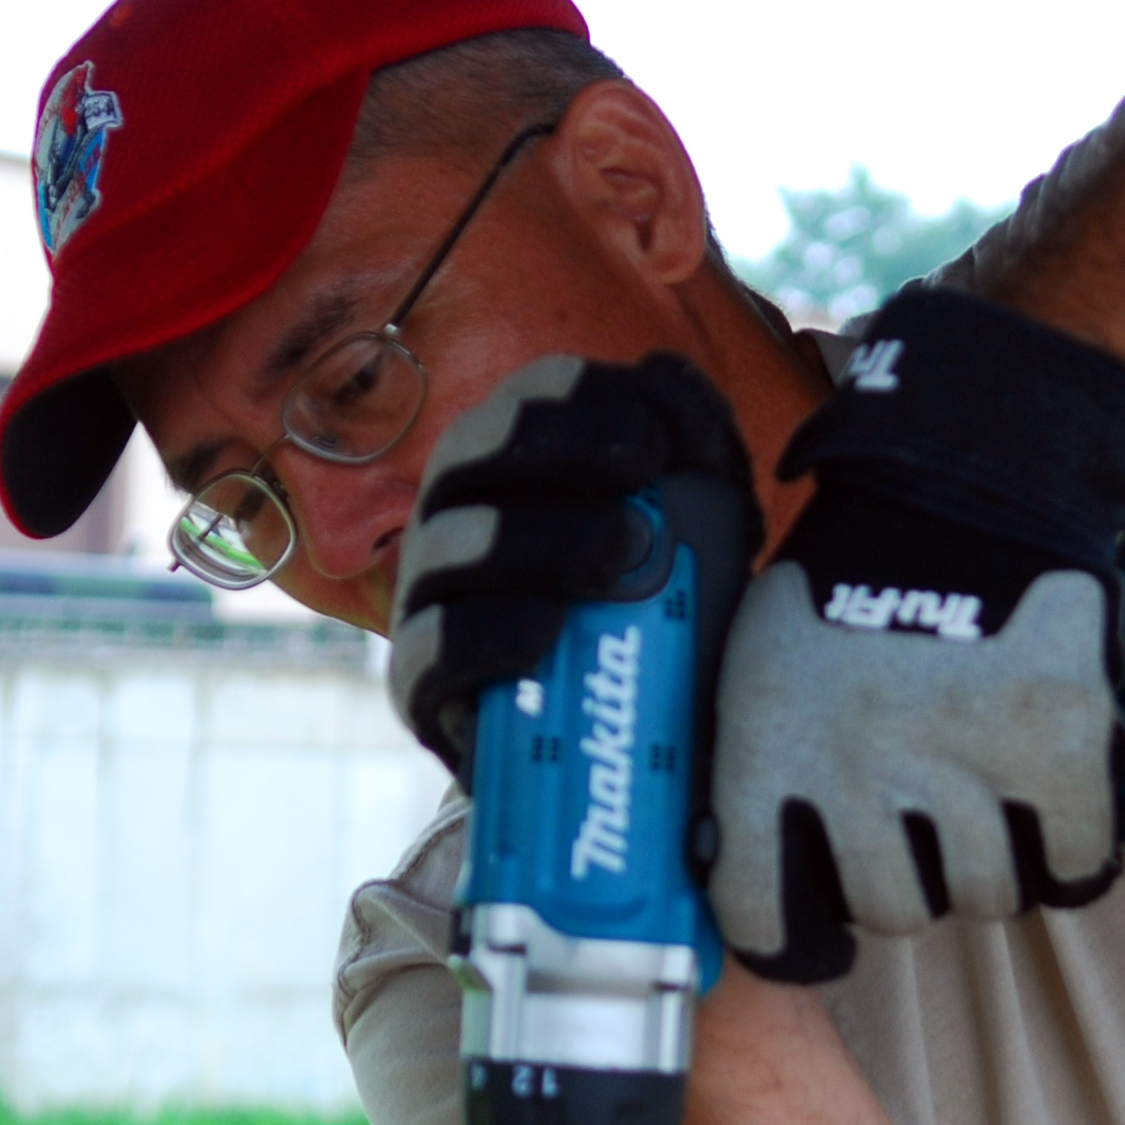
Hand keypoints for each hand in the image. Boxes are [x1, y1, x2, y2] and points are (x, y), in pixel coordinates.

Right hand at [388, 353, 758, 774]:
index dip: (590, 398)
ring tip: (622, 556)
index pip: (532, 395)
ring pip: (452, 543)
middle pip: (475, 448)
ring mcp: (430, 598)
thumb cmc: (658, 618)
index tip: (660, 438)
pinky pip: (436, 646)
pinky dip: (492, 632)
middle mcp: (458, 514)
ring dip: (539, 537)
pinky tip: (549, 631)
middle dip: (558, 445)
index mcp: (519, 464)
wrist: (629, 751)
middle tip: (643, 474)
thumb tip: (663, 372)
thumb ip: (697, 447)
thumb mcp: (702, 527)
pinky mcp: (422, 686)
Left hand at [708, 287, 1124, 981]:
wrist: (970, 478)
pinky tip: (1051, 821)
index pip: (756, 912)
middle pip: (891, 909)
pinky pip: (1069, 871)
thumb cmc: (854, 571)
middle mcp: (857, 772)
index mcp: (766, 746)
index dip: (789, 941)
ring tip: (985, 806)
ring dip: (987, 868)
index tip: (814, 938)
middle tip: (920, 830)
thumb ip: (751, 760)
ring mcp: (963, 767)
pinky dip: (1066, 859)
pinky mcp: (1057, 752)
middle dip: (908, 882)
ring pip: (981, 897)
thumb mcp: (757, 657)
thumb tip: (743, 859)